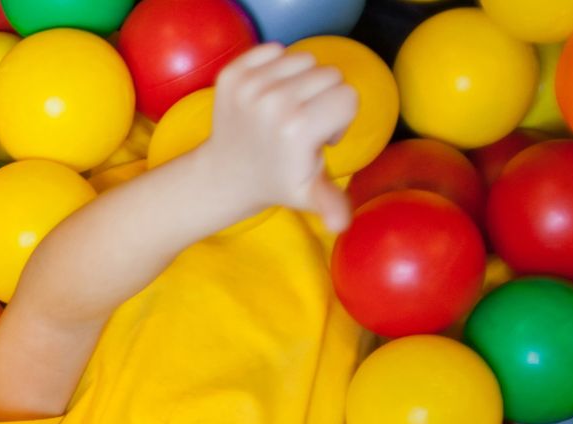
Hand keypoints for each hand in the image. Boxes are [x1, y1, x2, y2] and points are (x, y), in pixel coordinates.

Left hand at [200, 43, 360, 230]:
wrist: (224, 174)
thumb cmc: (276, 180)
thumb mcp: (308, 193)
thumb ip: (330, 201)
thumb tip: (340, 225)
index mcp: (297, 127)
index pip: (348, 95)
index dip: (340, 119)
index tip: (319, 139)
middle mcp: (272, 101)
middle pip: (329, 74)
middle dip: (323, 99)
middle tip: (301, 127)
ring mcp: (248, 85)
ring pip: (304, 59)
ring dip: (301, 82)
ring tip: (285, 112)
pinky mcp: (231, 74)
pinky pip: (274, 50)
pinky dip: (275, 67)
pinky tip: (267, 97)